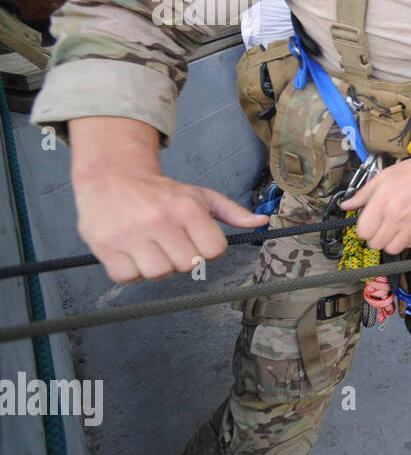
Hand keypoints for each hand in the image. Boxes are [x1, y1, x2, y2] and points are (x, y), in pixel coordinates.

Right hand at [70, 116, 267, 283]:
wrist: (112, 176)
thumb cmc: (161, 191)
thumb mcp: (199, 195)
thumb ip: (231, 212)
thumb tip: (261, 222)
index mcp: (187, 209)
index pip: (214, 251)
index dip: (206, 250)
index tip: (194, 240)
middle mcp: (159, 221)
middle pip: (188, 266)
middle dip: (182, 259)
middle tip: (170, 243)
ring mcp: (130, 234)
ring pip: (158, 274)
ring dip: (156, 266)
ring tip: (150, 247)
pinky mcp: (104, 245)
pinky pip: (127, 277)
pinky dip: (130, 271)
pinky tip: (131, 252)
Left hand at [338, 151, 410, 254]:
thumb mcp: (385, 176)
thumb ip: (364, 193)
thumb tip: (347, 205)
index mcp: (382, 203)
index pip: (363, 232)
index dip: (364, 228)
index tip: (369, 222)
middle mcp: (395, 218)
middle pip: (375, 244)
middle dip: (375, 236)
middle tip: (380, 226)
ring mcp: (410, 226)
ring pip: (391, 249)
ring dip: (389, 242)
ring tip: (392, 231)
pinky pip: (409, 245)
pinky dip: (406, 240)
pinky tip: (407, 228)